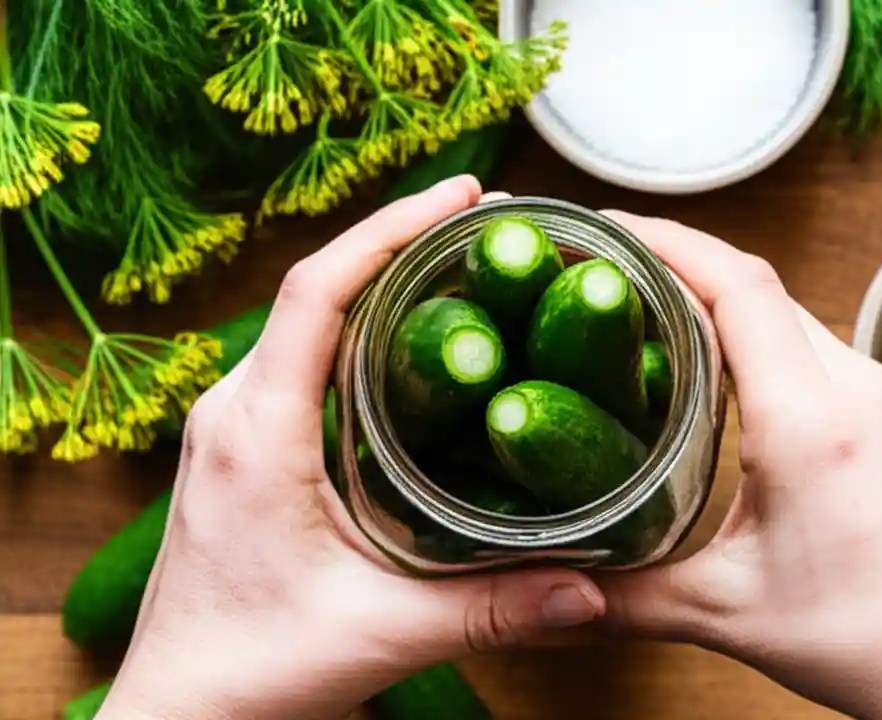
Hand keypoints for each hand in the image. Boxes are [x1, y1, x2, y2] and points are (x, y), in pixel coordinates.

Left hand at [99, 177, 605, 719]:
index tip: (463, 193)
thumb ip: (492, 608)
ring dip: (382, 279)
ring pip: (310, 320)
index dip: (391, 229)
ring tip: (465, 261)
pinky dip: (362, 326)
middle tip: (490, 222)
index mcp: (258, 430)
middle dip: (402, 241)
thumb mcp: (382, 631)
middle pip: (319, 288)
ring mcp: (234, 424)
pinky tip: (418, 339)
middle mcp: (235, 409)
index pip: (319, 292)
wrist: (183, 710)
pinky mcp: (244, 444)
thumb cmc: (254, 667)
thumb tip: (595, 589)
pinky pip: (303, 356)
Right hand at [597, 213, 881, 719]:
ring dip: (724, 305)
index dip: (665, 241)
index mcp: (812, 423)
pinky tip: (729, 376)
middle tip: (606, 275)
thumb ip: (629, 595)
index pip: (737, 285)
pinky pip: (823, 351)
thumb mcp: (729, 615)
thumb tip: (553, 585)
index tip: (604, 230)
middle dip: (678, 265)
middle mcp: (859, 389)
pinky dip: (766, 343)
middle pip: (759, 288)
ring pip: (792, 317)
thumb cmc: (873, 642)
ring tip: (652, 318)